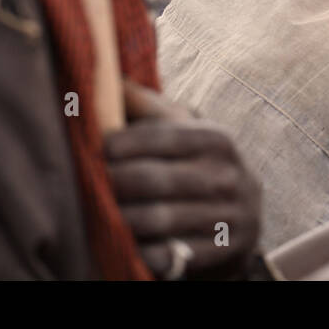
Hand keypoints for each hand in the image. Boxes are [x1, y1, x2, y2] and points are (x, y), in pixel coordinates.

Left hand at [104, 81, 261, 278]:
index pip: (159, 137)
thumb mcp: (186, 131)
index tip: (95, 149)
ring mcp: (229, 218)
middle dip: (112, 183)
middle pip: (152, 180)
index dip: (119, 144)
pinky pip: (170, 256)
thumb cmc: (198, 166)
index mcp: (217, 139)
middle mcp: (227, 176)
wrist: (243, 219)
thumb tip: (107, 73)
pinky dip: (140, 251)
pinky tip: (123, 242)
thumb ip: (148, 105)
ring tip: (96, 212)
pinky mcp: (223, 254)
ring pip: (157, 220)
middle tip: (86, 185)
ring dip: (119, 218)